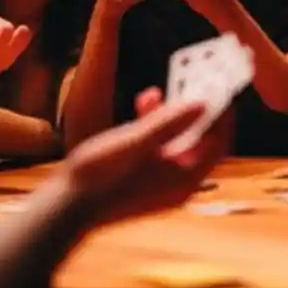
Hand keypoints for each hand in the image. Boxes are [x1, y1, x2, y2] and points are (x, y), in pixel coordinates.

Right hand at [59, 88, 227, 225]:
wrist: (64, 208)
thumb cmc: (100, 176)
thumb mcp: (136, 142)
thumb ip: (169, 122)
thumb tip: (203, 103)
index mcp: (184, 179)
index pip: (217, 142)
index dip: (222, 114)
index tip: (221, 86)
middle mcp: (178, 183)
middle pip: (199, 140)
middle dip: (195, 109)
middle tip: (194, 79)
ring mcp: (160, 182)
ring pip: (176, 141)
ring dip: (170, 114)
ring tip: (160, 89)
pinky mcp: (142, 178)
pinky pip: (158, 147)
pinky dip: (153, 127)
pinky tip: (142, 105)